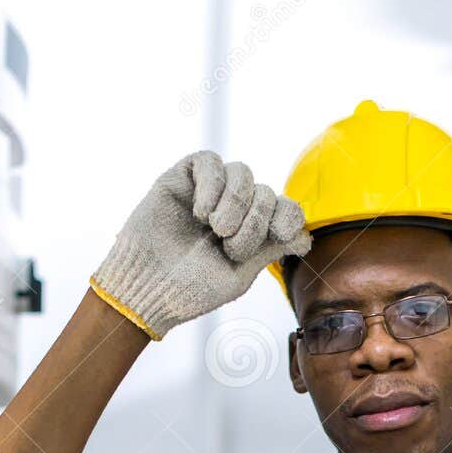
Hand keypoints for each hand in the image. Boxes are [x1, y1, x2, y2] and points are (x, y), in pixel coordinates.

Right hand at [90, 152, 310, 339]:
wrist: (146, 287)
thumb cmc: (190, 290)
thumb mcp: (238, 276)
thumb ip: (268, 250)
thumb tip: (305, 237)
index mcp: (253, 234)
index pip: (285, 208)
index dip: (289, 214)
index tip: (280, 232)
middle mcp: (235, 209)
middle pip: (266, 192)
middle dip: (254, 220)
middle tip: (228, 244)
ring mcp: (210, 192)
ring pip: (243, 173)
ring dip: (235, 201)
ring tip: (214, 228)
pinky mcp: (183, 177)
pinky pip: (211, 161)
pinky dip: (212, 184)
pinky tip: (200, 212)